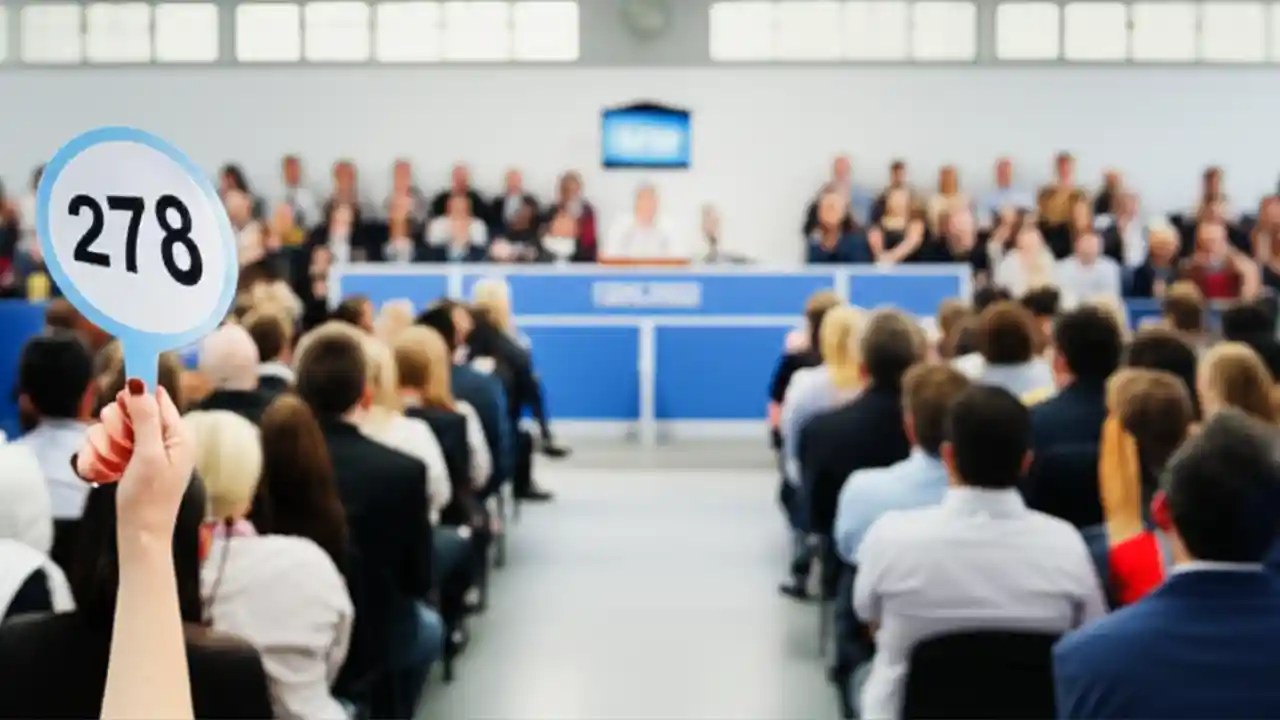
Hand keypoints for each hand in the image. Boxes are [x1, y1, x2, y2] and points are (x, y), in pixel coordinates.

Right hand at [78, 382, 193, 540]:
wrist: (140, 535)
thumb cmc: (148, 498)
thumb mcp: (148, 455)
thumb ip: (145, 418)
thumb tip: (140, 382)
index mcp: (179, 433)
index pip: (156, 396)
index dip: (134, 399)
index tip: (120, 414)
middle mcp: (166, 438)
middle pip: (131, 409)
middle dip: (116, 425)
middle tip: (121, 449)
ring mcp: (148, 449)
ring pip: (115, 426)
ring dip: (106, 442)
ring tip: (114, 464)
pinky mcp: (132, 461)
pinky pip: (110, 444)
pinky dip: (103, 454)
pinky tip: (105, 470)